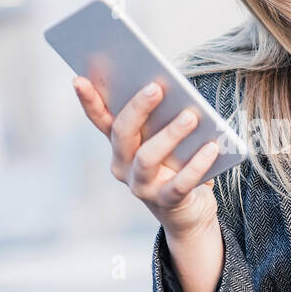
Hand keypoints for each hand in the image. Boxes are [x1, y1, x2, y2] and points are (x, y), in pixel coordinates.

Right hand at [73, 76, 220, 236]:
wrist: (190, 212)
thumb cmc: (178, 164)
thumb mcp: (166, 139)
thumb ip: (162, 118)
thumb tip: (173, 89)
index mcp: (121, 145)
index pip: (101, 119)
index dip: (89, 100)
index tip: (79, 79)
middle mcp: (123, 165)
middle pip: (123, 133)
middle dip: (138, 108)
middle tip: (156, 87)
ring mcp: (141, 186)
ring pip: (147, 157)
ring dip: (169, 135)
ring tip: (190, 116)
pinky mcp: (165, 202)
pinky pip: (179, 183)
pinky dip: (196, 165)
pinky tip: (211, 147)